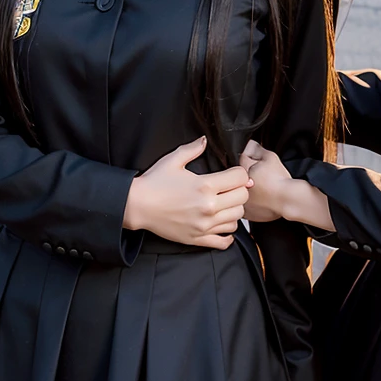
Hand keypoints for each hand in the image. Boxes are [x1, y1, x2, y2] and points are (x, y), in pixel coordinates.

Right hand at [123, 136, 249, 249]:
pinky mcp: (198, 239)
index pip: (240, 178)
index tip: (233, 173)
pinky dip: (228, 234)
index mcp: (205, 185)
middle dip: (239, 190)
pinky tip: (221, 224)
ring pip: (237, 218)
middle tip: (230, 188)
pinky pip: (224, 241)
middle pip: (243, 198)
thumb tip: (205, 140)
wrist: (137, 206)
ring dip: (234, 210)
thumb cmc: (154, 182)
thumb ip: (193, 149)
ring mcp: (204, 225)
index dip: (239, 173)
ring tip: (224, 204)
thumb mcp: (173, 160)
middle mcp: (208, 207)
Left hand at [241, 140, 335, 231]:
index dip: (252, 160)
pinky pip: (247, 207)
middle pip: (240, 177)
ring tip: (264, 190)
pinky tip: (264, 200)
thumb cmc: (281, 180)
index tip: (259, 164)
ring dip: (249, 190)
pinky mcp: (248, 214)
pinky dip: (253, 203)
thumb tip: (249, 144)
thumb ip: (257, 149)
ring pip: (243, 192)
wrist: (289, 200)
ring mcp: (242, 201)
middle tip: (262, 178)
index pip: (241, 160)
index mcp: (242, 171)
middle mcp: (239, 187)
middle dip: (248, 175)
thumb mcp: (270, 157)